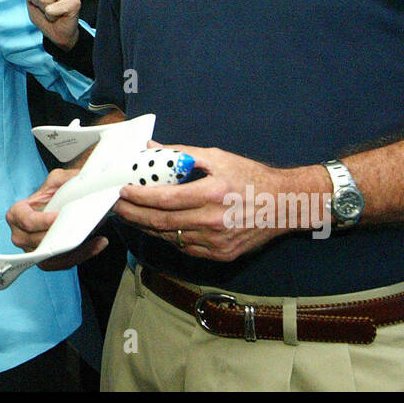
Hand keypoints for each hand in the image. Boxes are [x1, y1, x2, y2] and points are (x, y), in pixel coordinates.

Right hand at [6, 167, 108, 270]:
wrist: (66, 199)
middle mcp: (21, 234)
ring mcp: (34, 249)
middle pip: (38, 242)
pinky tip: (97, 244)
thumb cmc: (58, 191)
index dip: (41, 221)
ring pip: (50, 258)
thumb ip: (66, 180)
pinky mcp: (48, 259)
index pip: (25, 220)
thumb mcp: (59, 179)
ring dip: (73, 252)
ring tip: (95, 240)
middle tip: (79, 231)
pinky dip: (80, 255)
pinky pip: (62, 263)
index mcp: (18, 213)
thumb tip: (81, 185)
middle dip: (59, 239)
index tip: (58, 217)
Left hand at [113, 143, 328, 260]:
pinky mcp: (220, 254)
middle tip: (117, 207)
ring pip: (170, 237)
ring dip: (147, 228)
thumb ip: (182, 153)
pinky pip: (185, 247)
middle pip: (161, 222)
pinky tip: (157, 227)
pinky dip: (168, 237)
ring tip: (131, 216)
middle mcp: (213, 221)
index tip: (122, 191)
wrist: (286, 205)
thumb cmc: (251, 177)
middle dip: (134, 215)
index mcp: (212, 193)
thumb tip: (152, 148)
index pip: (164, 199)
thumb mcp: (218, 157)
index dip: (139, 197)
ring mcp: (216, 242)